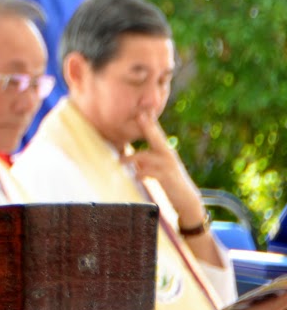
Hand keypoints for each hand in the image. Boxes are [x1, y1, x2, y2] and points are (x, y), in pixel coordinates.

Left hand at [128, 112, 204, 226]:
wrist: (187, 200)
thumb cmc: (170, 183)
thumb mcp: (158, 169)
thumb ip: (146, 162)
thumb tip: (131, 158)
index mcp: (165, 151)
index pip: (156, 133)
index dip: (150, 121)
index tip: (142, 109)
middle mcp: (168, 155)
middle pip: (157, 138)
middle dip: (148, 126)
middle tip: (140, 114)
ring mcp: (169, 166)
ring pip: (148, 156)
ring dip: (132, 157)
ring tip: (121, 160)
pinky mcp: (167, 178)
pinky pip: (150, 172)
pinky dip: (140, 174)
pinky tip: (137, 177)